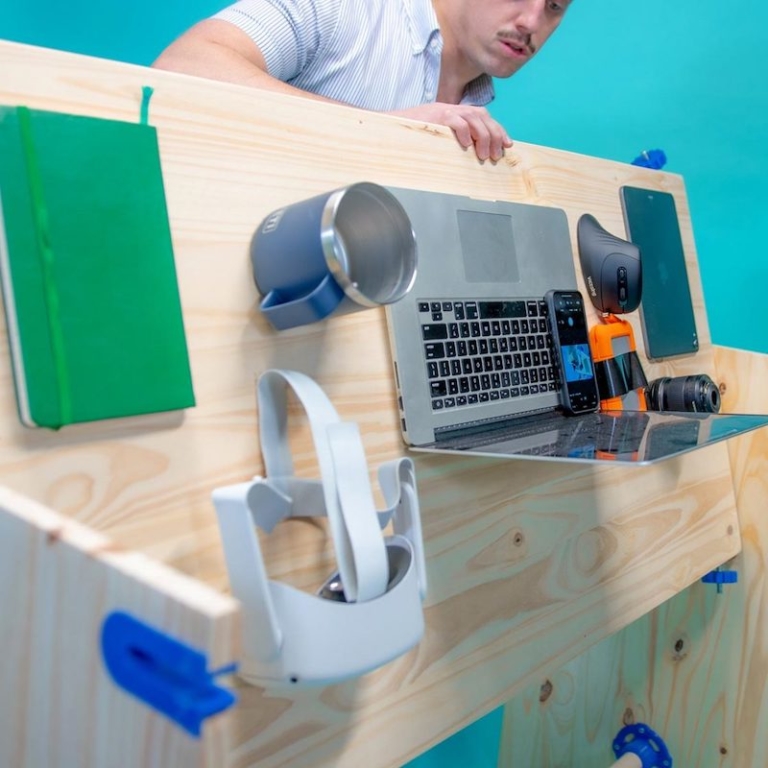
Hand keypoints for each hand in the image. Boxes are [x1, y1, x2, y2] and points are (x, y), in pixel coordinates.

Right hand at [391, 103, 512, 160]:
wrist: (391, 127)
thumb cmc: (413, 136)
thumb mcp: (438, 137)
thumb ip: (454, 140)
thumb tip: (472, 154)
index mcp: (455, 113)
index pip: (483, 116)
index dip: (498, 129)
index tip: (507, 145)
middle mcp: (452, 109)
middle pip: (483, 117)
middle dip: (495, 136)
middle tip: (497, 155)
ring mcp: (443, 111)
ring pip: (473, 118)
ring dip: (483, 137)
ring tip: (484, 155)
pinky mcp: (434, 116)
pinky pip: (455, 121)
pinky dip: (464, 132)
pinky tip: (466, 145)